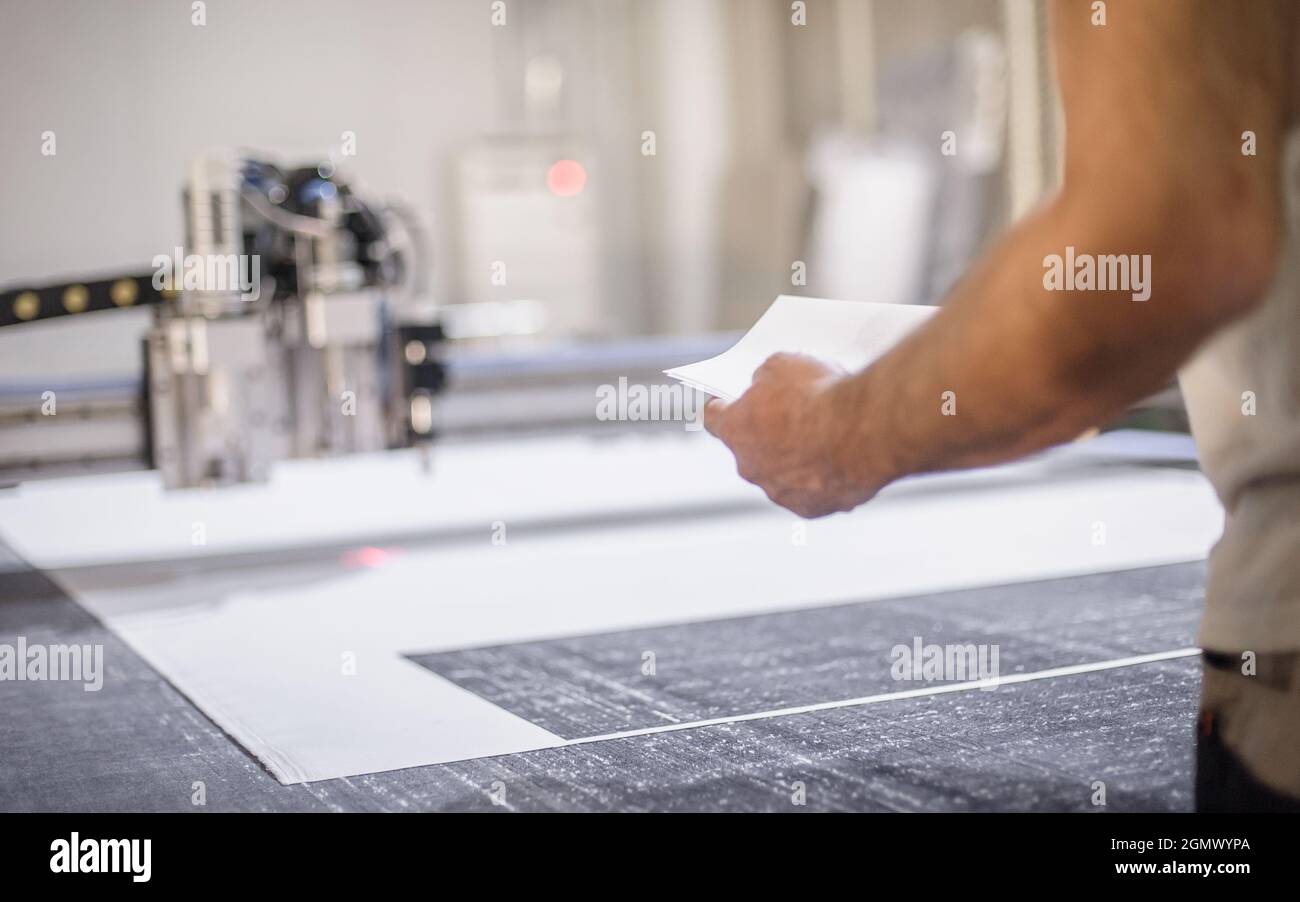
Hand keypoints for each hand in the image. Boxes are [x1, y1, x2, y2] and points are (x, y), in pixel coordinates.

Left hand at [701, 352, 879, 517]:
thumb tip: (768, 385)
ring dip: (797, 458)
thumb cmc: (820, 395)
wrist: (863, 431)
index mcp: (735, 430)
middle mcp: (751, 467)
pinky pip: (811, 492)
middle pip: (751, 449)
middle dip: (768, 433)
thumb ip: (766, 378)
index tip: (724, 404)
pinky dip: (822, 477)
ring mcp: (779, 492)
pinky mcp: (810, 509)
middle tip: (795, 416)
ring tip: (827, 436)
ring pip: (782, 474)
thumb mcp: (783, 365)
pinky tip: (841, 458)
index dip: (722, 408)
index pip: (714, 418)